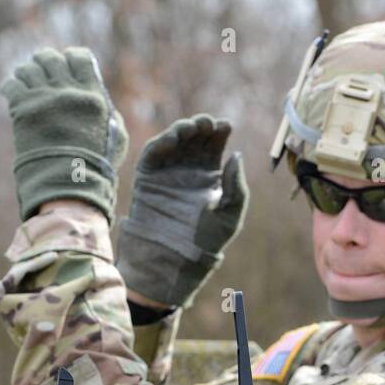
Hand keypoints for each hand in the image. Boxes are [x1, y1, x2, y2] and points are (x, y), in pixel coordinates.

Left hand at [1, 47, 127, 221]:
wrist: (71, 186)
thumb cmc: (97, 167)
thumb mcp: (116, 139)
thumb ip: (110, 114)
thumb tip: (103, 103)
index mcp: (93, 95)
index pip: (79, 57)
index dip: (72, 57)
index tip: (68, 64)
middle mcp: (68, 91)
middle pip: (50, 58)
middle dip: (45, 62)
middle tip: (43, 72)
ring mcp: (44, 99)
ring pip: (28, 69)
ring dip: (27, 74)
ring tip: (27, 83)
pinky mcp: (23, 110)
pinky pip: (12, 85)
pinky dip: (13, 87)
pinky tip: (15, 96)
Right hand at [116, 114, 248, 308]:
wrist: (174, 260)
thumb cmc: (205, 242)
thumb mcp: (229, 215)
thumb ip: (235, 186)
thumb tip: (236, 154)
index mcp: (209, 177)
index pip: (214, 146)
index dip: (220, 132)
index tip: (226, 126)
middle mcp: (188, 171)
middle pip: (195, 139)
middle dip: (202, 127)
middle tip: (209, 124)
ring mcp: (168, 172)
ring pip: (175, 141)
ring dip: (183, 129)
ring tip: (193, 127)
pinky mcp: (148, 177)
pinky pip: (153, 154)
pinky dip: (162, 142)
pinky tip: (175, 137)